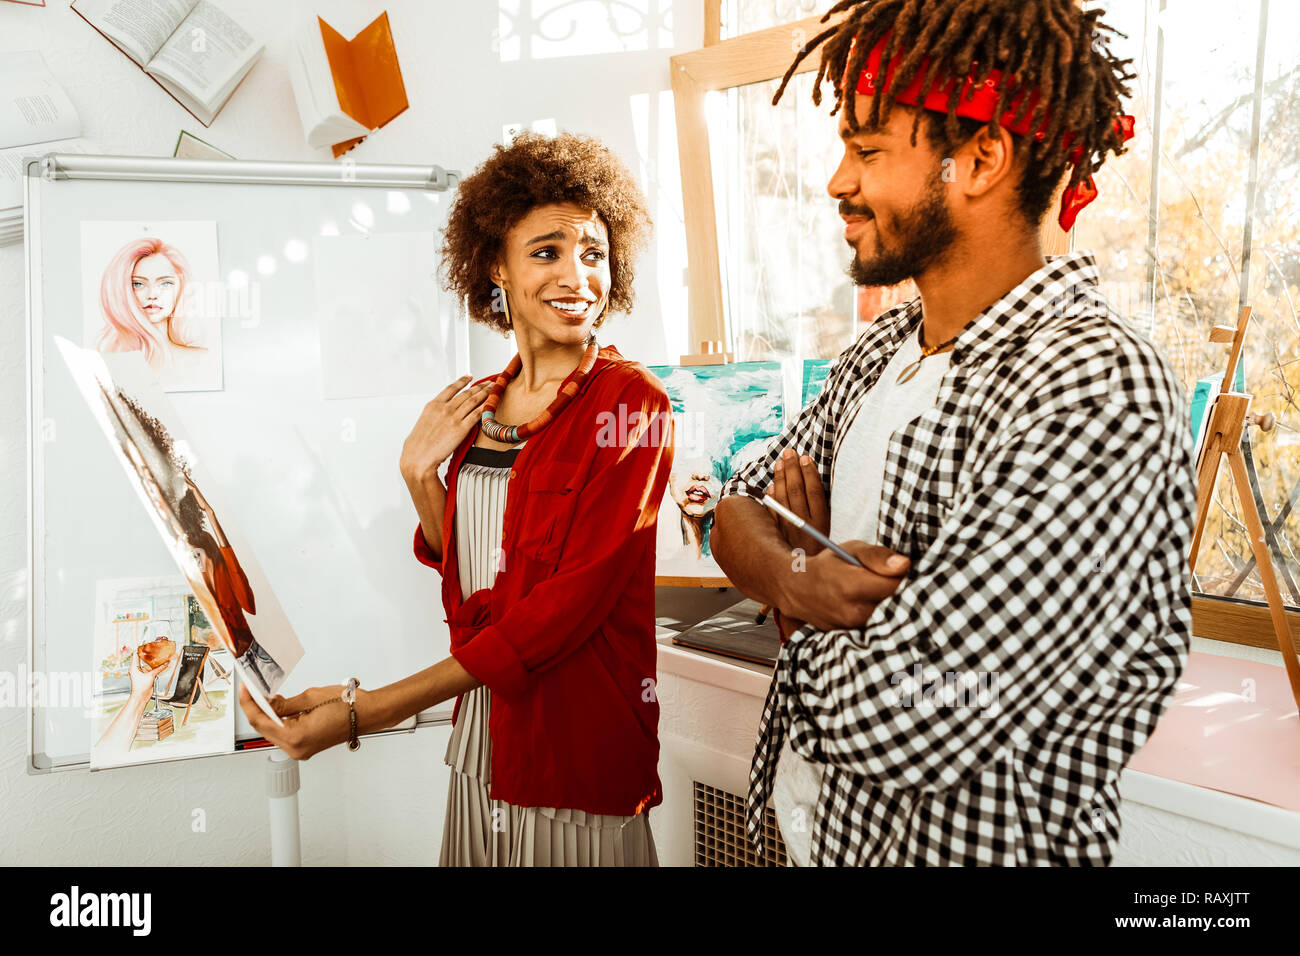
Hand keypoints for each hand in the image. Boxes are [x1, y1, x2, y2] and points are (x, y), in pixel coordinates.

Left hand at [129, 646, 178, 701]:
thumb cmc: (140, 688)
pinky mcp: (146, 676)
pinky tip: (162, 666)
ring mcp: (142, 673)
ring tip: (161, 658)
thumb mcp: (150, 676)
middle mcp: (137, 669)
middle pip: (144, 659)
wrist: (141, 696)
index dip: (140, 649)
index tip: (145, 644)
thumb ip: (158, 669)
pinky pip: (152, 670)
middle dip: (150, 655)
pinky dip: (157, 668)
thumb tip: (165, 663)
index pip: (136, 655)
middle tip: (155, 650)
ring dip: (155, 663)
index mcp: (134, 667)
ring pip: (149, 665)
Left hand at [238, 684, 352, 760]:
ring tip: (266, 696)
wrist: (367, 713)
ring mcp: (301, 750)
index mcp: (295, 737)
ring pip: (273, 731)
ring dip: (267, 714)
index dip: (249, 703)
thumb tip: (266, 702)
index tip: (245, 690)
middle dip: (257, 708)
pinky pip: (285, 733)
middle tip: (252, 690)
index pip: (260, 721)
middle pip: (264, 728)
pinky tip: (278, 707)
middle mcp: (296, 749)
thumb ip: (283, 703)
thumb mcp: (309, 697)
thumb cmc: (347, 705)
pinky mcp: (305, 746)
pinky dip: (279, 720)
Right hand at [400, 375, 491, 484]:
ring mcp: (453, 418)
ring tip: (493, 390)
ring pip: (473, 401)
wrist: (418, 458)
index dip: (462, 381)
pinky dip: (485, 407)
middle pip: (466, 393)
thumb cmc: (418, 445)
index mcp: (433, 405)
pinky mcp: (461, 429)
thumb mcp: (423, 422)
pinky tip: (491, 404)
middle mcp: (444, 409)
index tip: (469, 377)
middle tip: (488, 383)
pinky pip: (477, 414)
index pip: (451, 388)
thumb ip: (434, 415)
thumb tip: (441, 415)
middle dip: (479, 387)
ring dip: (485, 393)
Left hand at [767, 447, 830, 556]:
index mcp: (822, 524)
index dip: (809, 473)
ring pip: (783, 499)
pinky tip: (770, 488)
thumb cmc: (824, 559)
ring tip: (780, 464)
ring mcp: (789, 532)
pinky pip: (772, 515)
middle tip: (789, 453)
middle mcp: (804, 526)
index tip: (805, 458)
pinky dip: (771, 500)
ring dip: (780, 479)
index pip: (815, 491)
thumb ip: (824, 515)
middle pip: (796, 491)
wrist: (809, 584)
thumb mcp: (832, 536)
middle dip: (792, 469)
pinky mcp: (777, 539)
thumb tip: (814, 489)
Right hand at [779, 540, 911, 632]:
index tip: (902, 569)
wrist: (797, 589)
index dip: (905, 576)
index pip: (897, 585)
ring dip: (891, 604)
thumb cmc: (828, 565)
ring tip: (879, 591)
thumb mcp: (850, 549)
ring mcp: (853, 628)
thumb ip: (877, 556)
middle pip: (896, 604)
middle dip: (901, 592)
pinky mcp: (853, 636)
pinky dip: (882, 615)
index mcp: (852, 586)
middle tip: (893, 580)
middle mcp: (853, 612)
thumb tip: (904, 564)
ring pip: (889, 616)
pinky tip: (873, 603)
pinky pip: (878, 626)